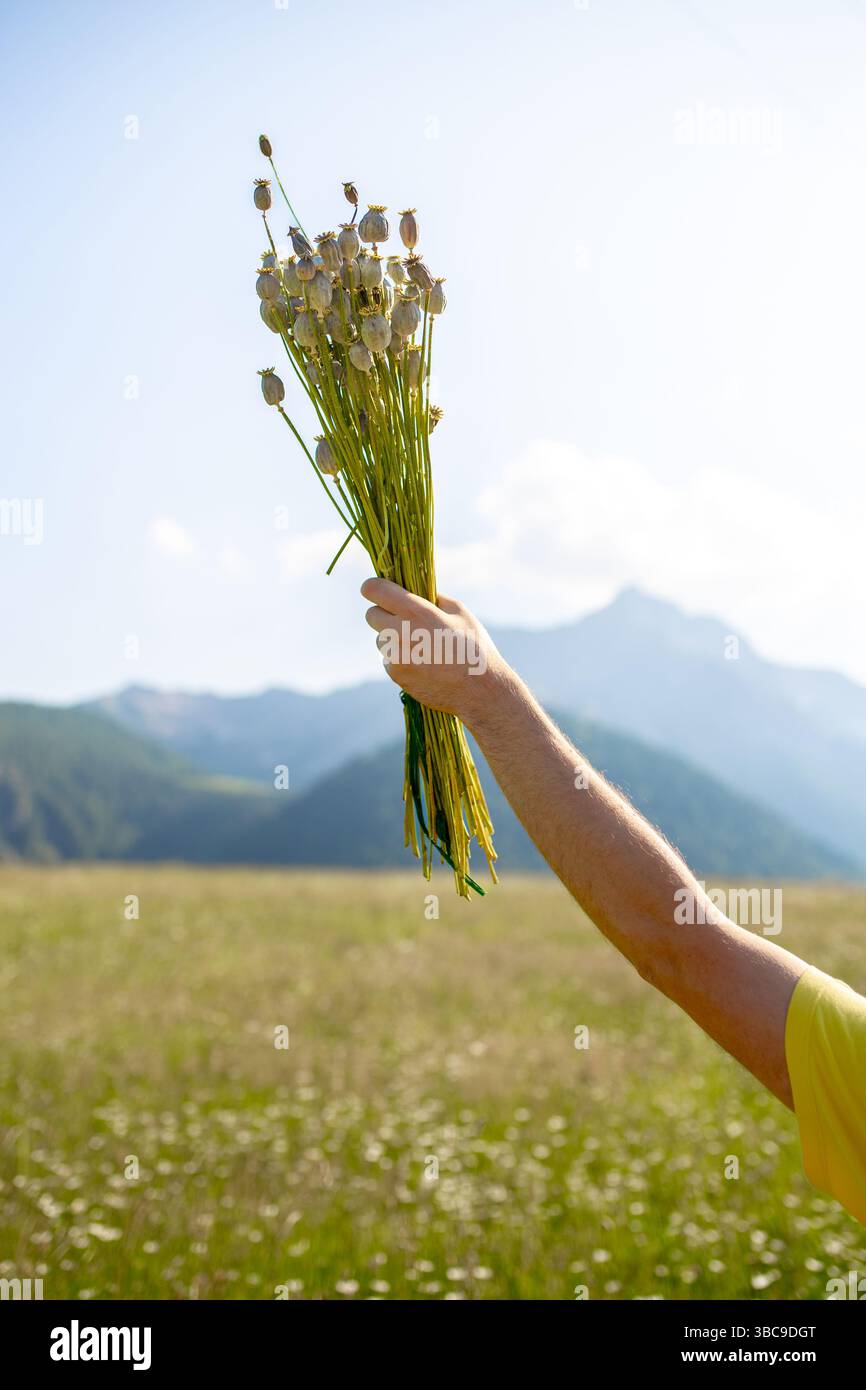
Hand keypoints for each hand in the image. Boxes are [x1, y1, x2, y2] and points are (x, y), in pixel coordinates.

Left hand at [361, 577, 504, 724]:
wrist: (479, 690)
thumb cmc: (474, 647)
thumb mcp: (460, 612)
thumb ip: (434, 598)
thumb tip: (417, 591)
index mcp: (416, 611)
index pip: (375, 590)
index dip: (372, 587)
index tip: (375, 589)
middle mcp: (400, 632)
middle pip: (371, 615)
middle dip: (383, 614)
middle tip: (403, 619)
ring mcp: (395, 655)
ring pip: (381, 640)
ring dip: (393, 639)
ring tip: (422, 647)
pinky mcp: (396, 674)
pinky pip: (389, 660)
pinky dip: (400, 660)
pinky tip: (423, 664)